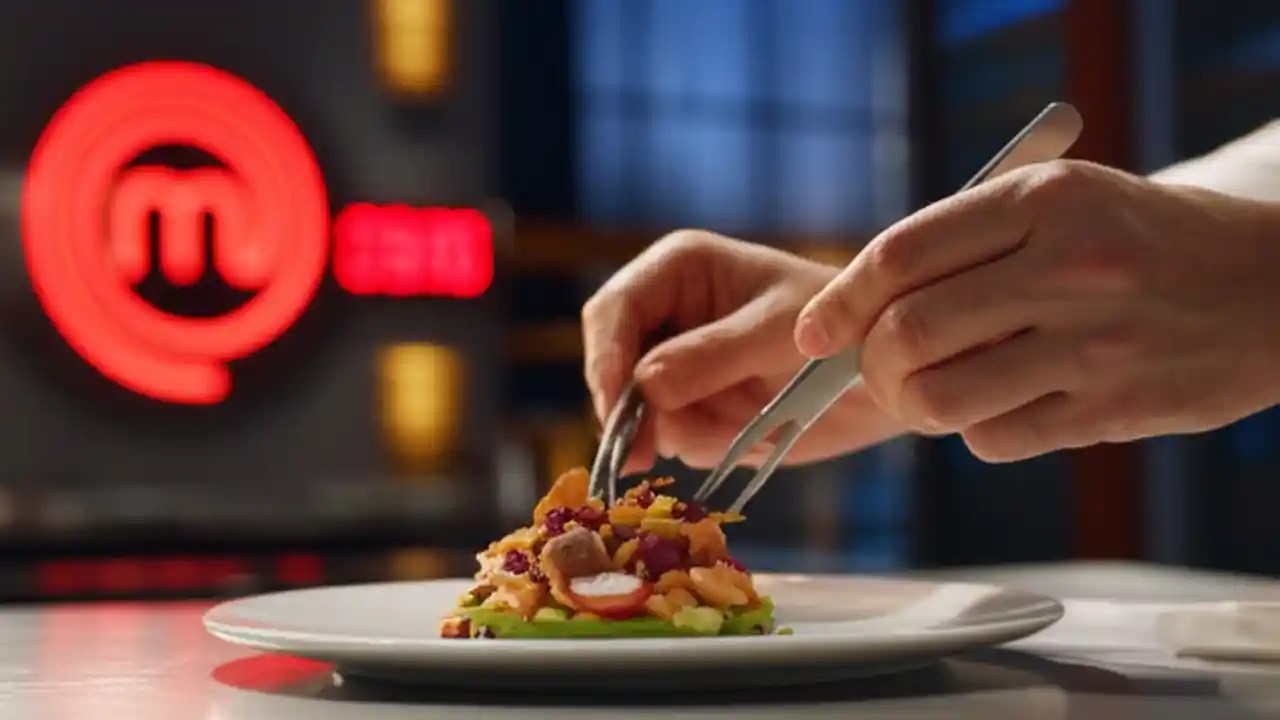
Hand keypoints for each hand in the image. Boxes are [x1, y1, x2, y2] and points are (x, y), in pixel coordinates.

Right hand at [583, 230, 903, 472]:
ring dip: (673, 431)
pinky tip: (745, 436)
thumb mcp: (779, 334)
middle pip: (610, 363)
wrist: (884, 378)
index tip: (616, 409)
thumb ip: (711, 358)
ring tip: (735, 430)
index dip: (605, 359)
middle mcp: (667, 315)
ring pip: (636, 410)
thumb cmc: (840, 329)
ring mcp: (676, 366)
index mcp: (678, 271)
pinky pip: (671, 438)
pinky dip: (700, 446)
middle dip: (624, 409)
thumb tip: (643, 387)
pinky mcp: (693, 409)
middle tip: (640, 456)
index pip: (614, 310)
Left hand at [794, 160, 1279, 460]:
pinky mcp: (1114, 407)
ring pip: (941, 398)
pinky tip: (997, 405)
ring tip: (924, 390)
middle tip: (872, 368)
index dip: (839, 300)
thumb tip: (858, 309)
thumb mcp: (1062, 202)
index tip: (813, 332)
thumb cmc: (1141, 241)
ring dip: (911, 405)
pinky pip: (995, 439)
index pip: (902, 254)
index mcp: (1044, 200)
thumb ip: (968, 242)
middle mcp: (1068, 267)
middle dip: (868, 363)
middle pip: (909, 333)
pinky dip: (974, 430)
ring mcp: (1095, 344)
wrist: (1274, 287)